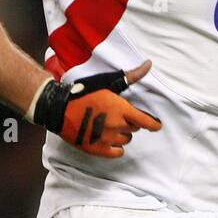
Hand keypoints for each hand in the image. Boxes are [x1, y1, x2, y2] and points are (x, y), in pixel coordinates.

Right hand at [29, 59, 161, 157]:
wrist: (60, 108)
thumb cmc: (84, 93)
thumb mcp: (108, 82)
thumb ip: (130, 77)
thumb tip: (149, 64)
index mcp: (121, 110)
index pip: (146, 122)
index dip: (153, 124)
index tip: (157, 125)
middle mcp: (117, 126)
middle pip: (134, 129)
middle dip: (129, 123)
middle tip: (117, 116)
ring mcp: (108, 139)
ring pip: (126, 140)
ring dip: (122, 134)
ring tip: (109, 126)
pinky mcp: (98, 149)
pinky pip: (117, 152)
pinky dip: (116, 147)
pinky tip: (108, 139)